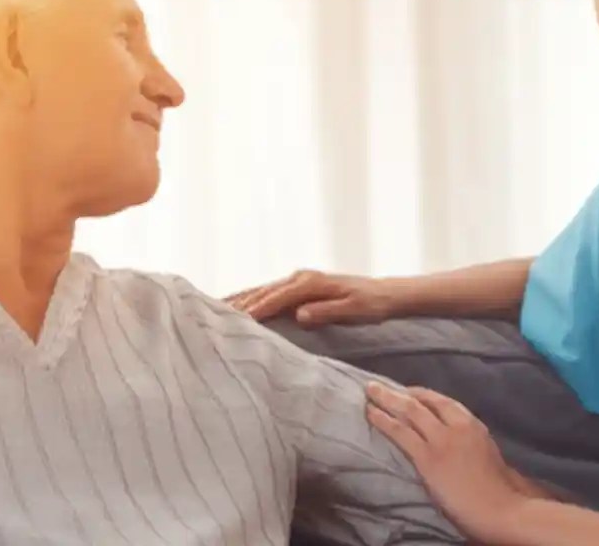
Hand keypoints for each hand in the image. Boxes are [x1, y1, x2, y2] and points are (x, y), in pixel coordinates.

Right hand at [225, 270, 400, 324]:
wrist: (385, 293)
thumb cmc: (372, 304)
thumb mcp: (354, 310)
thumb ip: (326, 312)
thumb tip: (300, 315)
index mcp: (311, 283)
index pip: (278, 297)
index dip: (257, 309)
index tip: (238, 320)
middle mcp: (301, 278)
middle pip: (263, 292)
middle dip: (239, 304)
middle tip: (213, 317)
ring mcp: (298, 280)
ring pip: (262, 290)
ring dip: (240, 300)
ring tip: (214, 310)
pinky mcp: (299, 286)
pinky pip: (269, 292)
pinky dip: (251, 298)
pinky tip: (237, 304)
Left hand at [365, 383, 530, 543]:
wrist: (500, 508)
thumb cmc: (501, 490)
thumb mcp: (491, 456)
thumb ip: (474, 445)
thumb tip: (466, 445)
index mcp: (472, 425)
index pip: (442, 401)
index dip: (421, 395)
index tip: (407, 392)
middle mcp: (456, 426)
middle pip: (422, 401)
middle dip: (399, 392)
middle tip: (378, 386)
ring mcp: (441, 439)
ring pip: (409, 411)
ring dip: (386, 399)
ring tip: (369, 392)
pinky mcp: (427, 457)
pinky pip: (401, 433)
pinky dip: (383, 421)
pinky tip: (371, 414)